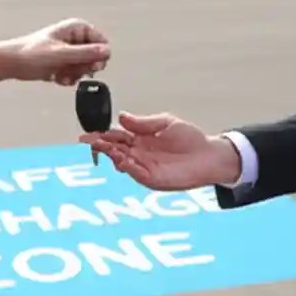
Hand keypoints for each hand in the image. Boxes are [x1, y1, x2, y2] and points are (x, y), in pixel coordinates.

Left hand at [6, 18, 110, 84]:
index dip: (97, 57)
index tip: (87, 66)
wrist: (12, 63)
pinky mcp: (65, 62)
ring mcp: (71, 50)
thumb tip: (106, 52)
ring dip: (75, 75)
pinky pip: (77, 73)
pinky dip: (68, 78)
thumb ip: (85, 53)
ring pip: (86, 67)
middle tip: (71, 70)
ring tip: (60, 74)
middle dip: (83, 68)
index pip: (102, 44)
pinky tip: (56, 77)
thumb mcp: (61, 54)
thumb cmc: (31, 53)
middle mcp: (76, 38)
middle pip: (96, 57)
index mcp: (78, 28)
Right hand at [79, 112, 241, 189]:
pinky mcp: (152, 179)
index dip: (104, 133)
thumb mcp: (166, 122)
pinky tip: (120, 159)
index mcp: (140, 139)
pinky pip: (135, 173)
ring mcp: (144, 167)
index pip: (117, 136)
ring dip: (110, 154)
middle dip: (100, 144)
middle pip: (114, 149)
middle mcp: (139, 154)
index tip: (91, 130)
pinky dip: (127, 166)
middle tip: (86, 139)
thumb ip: (144, 122)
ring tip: (101, 145)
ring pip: (121, 161)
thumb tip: (121, 117)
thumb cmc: (190, 138)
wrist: (208, 155)